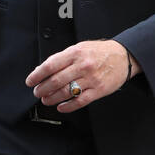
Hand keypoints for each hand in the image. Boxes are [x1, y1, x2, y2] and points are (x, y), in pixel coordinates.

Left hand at [25, 39, 139, 112]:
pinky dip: (67, 106)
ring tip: (46, 100)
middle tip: (37, 92)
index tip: (30, 81)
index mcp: (75, 53)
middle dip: (42, 89)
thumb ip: (63, 58)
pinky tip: (61, 107)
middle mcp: (82, 66)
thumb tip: (43, 69)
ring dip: (52, 98)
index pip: (50, 65)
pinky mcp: (98, 90)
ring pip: (66, 92)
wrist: (123, 56)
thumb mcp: (80, 48)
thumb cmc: (100, 52)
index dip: (37, 75)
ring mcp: (91, 79)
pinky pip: (79, 101)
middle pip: (55, 81)